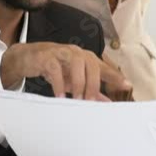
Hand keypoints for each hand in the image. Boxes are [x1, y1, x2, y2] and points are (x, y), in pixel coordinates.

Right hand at [1, 42, 131, 99]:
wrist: (28, 58)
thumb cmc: (55, 68)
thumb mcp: (73, 80)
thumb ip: (90, 90)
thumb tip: (106, 102)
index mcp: (86, 58)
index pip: (104, 67)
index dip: (115, 76)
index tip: (126, 85)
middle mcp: (77, 53)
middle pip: (92, 65)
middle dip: (93, 84)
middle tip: (90, 101)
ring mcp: (62, 52)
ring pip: (77, 63)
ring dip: (78, 83)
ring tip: (76, 99)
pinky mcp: (47, 56)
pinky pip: (56, 69)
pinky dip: (58, 83)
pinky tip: (59, 96)